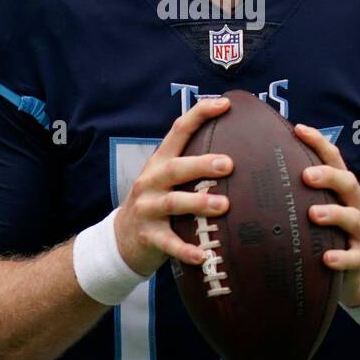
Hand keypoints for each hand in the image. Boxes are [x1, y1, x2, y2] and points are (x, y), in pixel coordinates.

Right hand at [114, 97, 233, 276]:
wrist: (120, 239)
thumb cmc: (157, 203)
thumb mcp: (166, 179)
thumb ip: (192, 165)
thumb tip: (239, 150)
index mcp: (159, 162)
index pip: (178, 131)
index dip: (200, 114)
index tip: (225, 104)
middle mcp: (151, 181)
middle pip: (175, 168)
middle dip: (201, 164)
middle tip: (229, 164)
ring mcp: (147, 208)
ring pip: (172, 203)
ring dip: (198, 203)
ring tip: (224, 205)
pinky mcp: (148, 236)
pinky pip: (168, 243)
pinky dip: (186, 250)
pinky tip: (203, 255)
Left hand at [294, 123, 359, 307]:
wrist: (352, 273)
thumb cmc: (323, 233)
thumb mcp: (313, 208)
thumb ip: (294, 191)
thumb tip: (252, 169)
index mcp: (342, 190)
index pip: (334, 159)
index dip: (319, 143)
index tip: (298, 130)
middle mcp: (356, 206)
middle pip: (348, 183)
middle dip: (328, 176)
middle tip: (305, 176)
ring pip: (354, 218)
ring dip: (334, 214)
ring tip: (313, 214)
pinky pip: (355, 257)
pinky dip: (342, 257)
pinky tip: (326, 258)